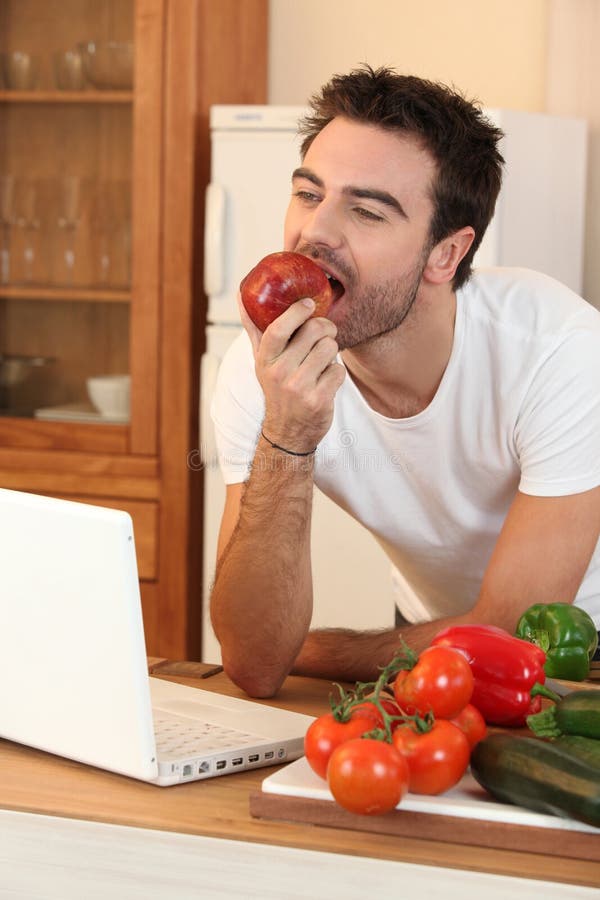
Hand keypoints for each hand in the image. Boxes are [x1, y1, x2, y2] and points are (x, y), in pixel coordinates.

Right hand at [237, 292, 344, 451]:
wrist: (288, 433)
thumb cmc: (277, 389)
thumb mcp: (262, 362)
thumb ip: (254, 329)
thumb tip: (242, 296)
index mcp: (265, 361)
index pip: (278, 329)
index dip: (296, 312)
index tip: (309, 303)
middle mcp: (279, 374)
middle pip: (314, 331)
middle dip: (326, 328)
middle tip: (325, 332)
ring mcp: (299, 388)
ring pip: (330, 348)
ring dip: (331, 351)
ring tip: (322, 361)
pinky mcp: (319, 400)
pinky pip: (338, 370)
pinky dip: (336, 373)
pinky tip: (326, 380)